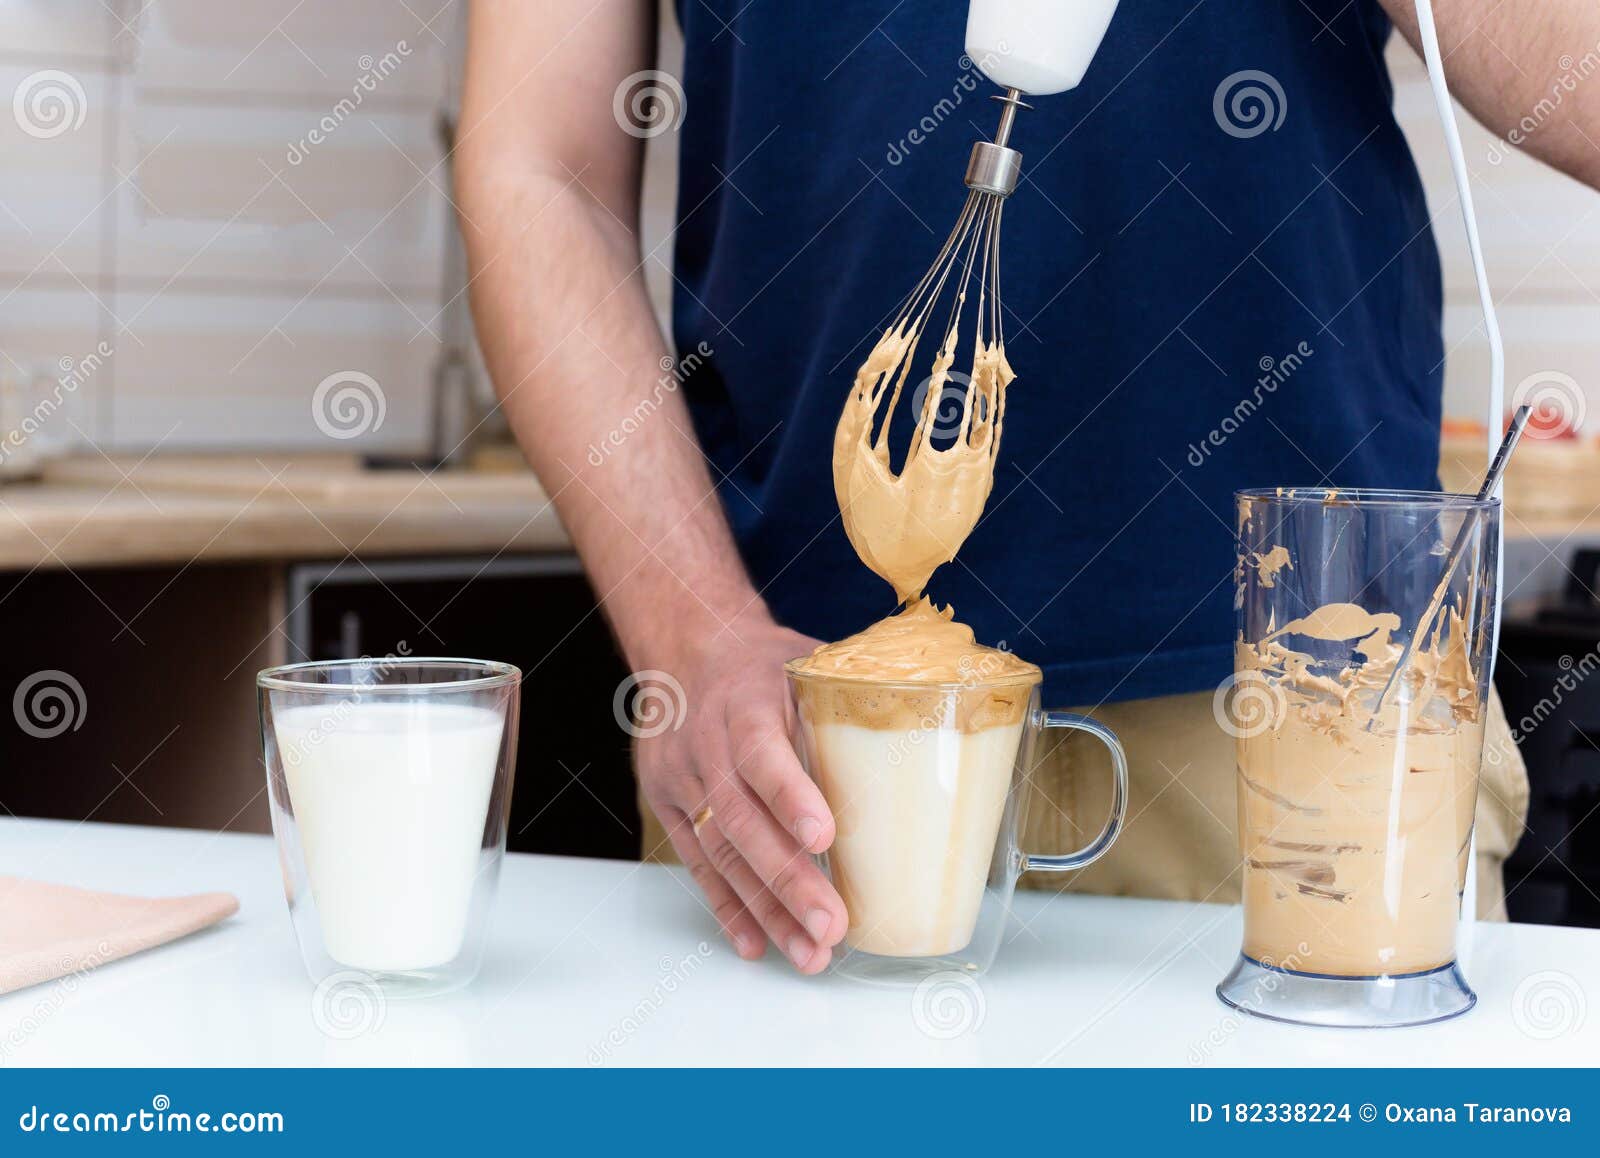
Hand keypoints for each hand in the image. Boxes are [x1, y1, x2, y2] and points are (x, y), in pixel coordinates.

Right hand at [633, 613, 846, 973]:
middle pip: (740, 818)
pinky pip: (698, 865)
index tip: (825, 839)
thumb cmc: (762, 663)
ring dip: (765, 909)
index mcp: (743, 700)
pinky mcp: (668, 806)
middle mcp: (704, 742)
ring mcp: (680, 778)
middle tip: (831, 925)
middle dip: (787, 879)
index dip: (790, 795)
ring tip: (809, 952)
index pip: (761, 751)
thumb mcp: (804, 662)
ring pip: (720, 853)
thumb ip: (850, 699)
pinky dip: (729, 907)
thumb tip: (933, 734)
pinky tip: (758, 943)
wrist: (687, 650)